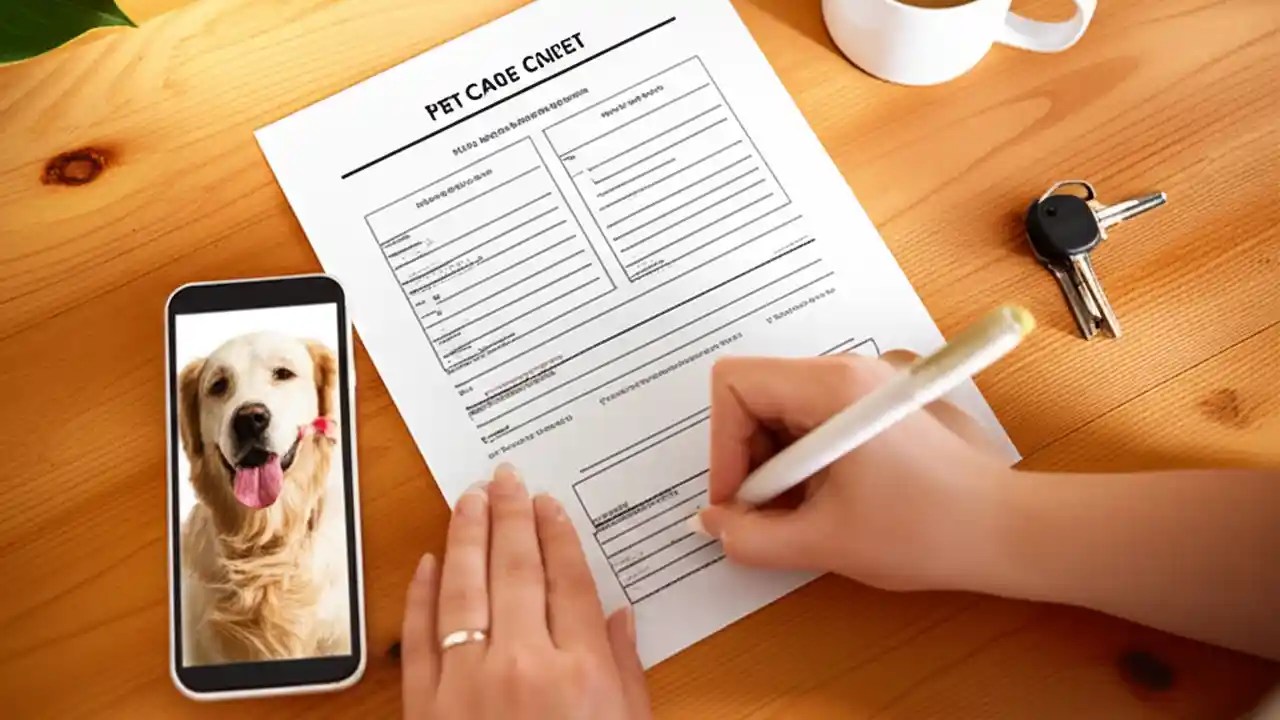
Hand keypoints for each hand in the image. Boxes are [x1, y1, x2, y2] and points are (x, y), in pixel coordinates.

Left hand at [401, 464, 650, 718]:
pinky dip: (421, 597)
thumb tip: (621, 618)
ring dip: (466, 538)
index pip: (568, 583)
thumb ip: (626, 673)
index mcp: (581, 672)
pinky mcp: (425, 708)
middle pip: (515, 573)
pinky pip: (418, 640)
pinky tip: (428, 563)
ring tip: (469, 500)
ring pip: (463, 593)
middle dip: (510, 517)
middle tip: (505, 478)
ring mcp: (466, 685)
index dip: (557, 536)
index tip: (547, 504)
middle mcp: (522, 666)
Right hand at [694, 354, 1016, 591]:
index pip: (735, 385)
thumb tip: (713, 525)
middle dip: (748, 457)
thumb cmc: (927, 530)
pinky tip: (824, 502)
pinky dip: (804, 461)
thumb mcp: (825, 542)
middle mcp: (848, 371)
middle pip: (757, 394)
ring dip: (776, 463)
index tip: (739, 500)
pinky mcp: (880, 406)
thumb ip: (753, 536)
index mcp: (832, 387)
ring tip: (799, 514)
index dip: (722, 445)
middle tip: (762, 514)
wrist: (1007, 531)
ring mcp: (867, 385)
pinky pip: (816, 420)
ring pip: (784, 410)